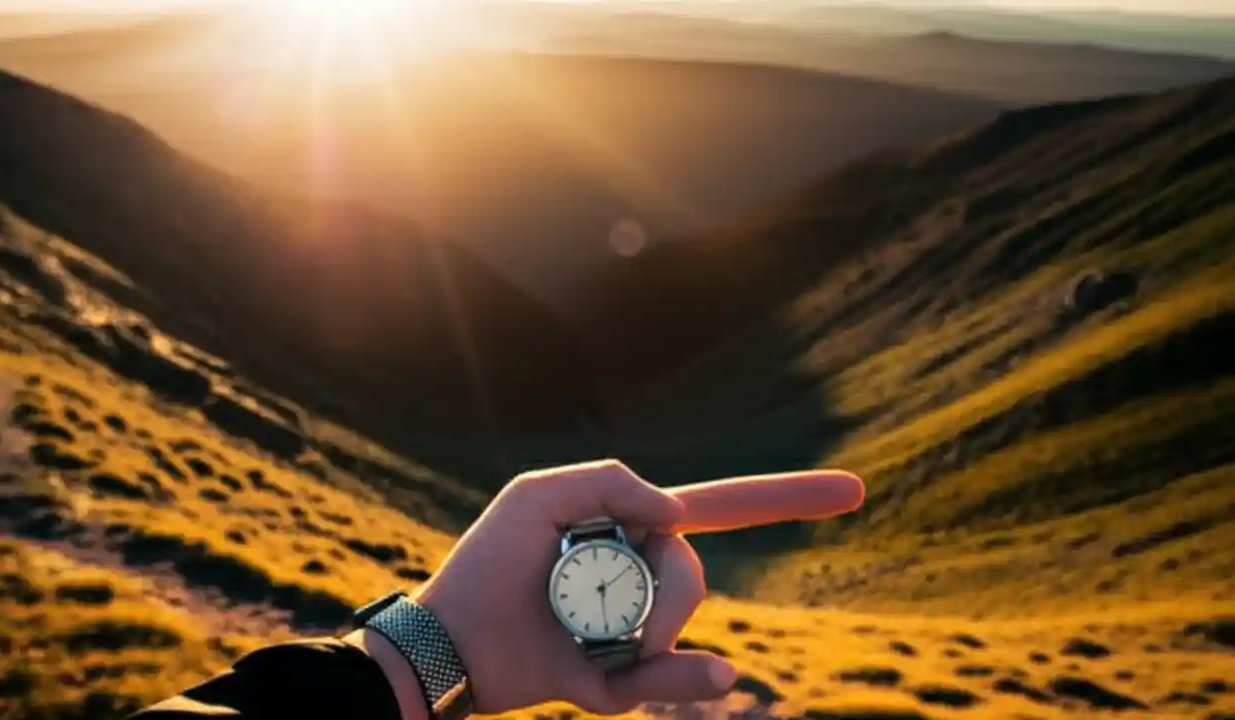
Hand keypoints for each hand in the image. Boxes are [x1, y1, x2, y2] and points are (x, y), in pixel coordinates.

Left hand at [408, 459, 863, 714]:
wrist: (448, 642)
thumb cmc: (487, 561)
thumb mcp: (537, 496)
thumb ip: (610, 480)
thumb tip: (678, 515)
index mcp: (630, 524)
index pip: (723, 505)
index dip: (788, 499)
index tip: (854, 492)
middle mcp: (643, 573)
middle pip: (697, 572)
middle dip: (670, 592)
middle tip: (619, 611)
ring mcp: (636, 626)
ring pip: (685, 619)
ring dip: (657, 630)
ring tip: (601, 645)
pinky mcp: (621, 677)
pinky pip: (671, 676)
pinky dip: (687, 678)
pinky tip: (715, 677)